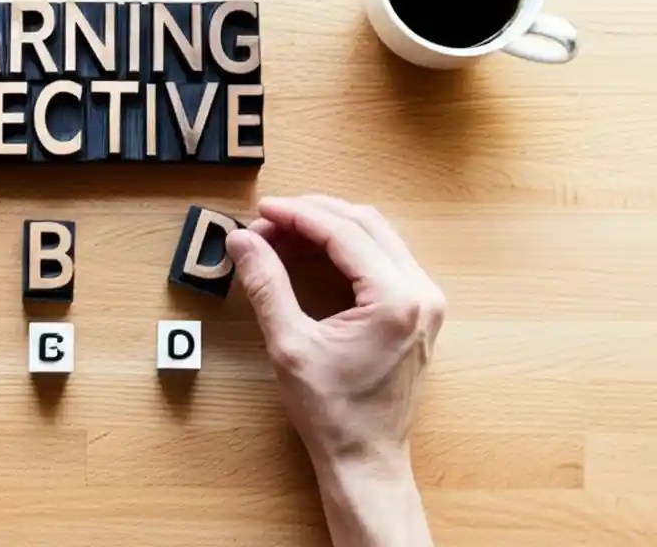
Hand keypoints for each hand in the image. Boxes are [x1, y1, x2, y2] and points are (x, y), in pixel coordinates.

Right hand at [227, 196, 443, 546]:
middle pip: (366, 225)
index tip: (262, 210)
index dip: (298, 215)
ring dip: (329, 228)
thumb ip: (266, 285)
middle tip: (269, 220)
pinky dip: (346, 250)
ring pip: (376, 237)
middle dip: (313, 215)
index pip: (344, 233)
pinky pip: (383, 259)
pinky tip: (311, 254)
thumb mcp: (289, 345)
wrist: (366, 457)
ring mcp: (425, 302)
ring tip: (283, 235)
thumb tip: (243, 241)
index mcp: (395, 300)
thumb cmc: (332, 412)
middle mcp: (421, 293)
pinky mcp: (418, 311)